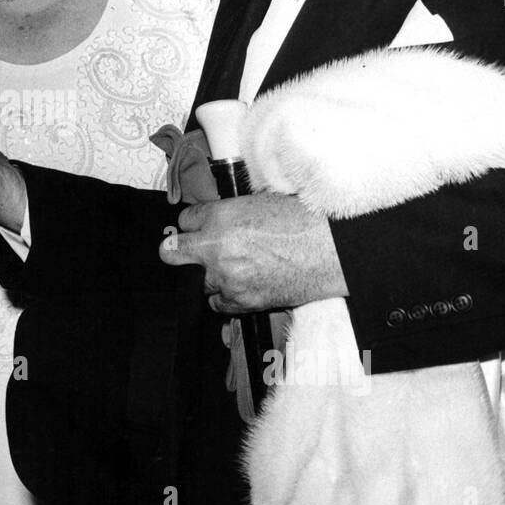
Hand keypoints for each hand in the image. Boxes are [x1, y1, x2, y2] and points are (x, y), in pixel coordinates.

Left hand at [159, 191, 347, 312]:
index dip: (192, 223)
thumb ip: (228, 213)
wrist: (331, 250)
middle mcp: (217, 248)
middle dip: (179, 250)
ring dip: (210, 275)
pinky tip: (239, 286)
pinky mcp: (242, 300)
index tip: (196, 226)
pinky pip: (217, 303)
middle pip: (172, 253)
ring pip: (199, 281)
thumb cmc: (303, 220)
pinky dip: (224, 297)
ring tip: (234, 268)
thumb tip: (213, 220)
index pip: (185, 220)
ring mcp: (227, 278)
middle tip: (186, 250)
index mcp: (220, 216)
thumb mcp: (259, 201)